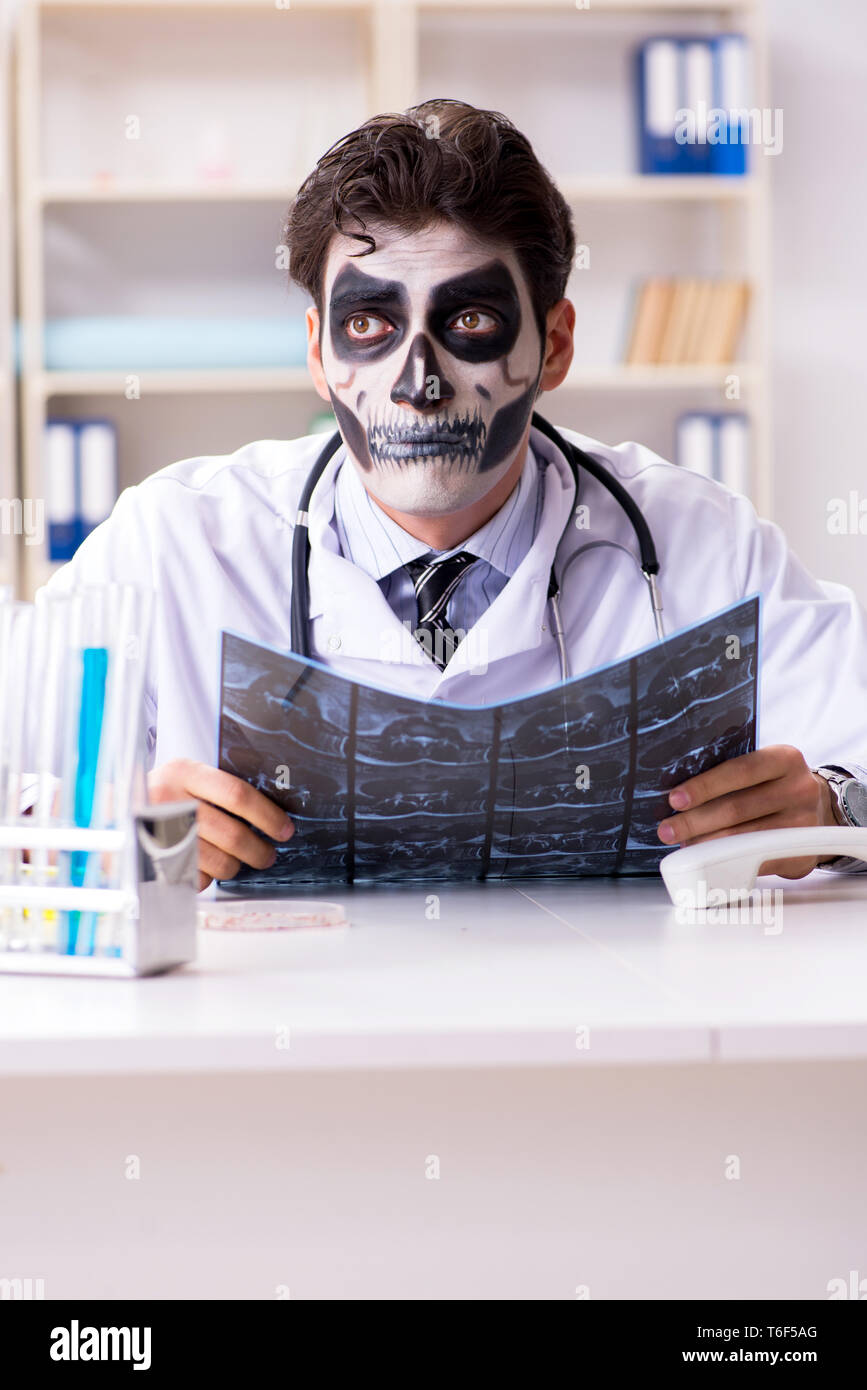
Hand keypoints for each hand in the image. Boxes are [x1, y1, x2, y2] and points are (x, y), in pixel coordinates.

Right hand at [147, 758, 293, 891]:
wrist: (119, 807)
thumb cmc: (165, 792)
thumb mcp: (186, 777)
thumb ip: (218, 788)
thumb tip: (271, 812)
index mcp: (183, 773)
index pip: (237, 795)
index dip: (267, 816)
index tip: (284, 829)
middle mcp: (169, 801)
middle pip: (231, 834)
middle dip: (258, 850)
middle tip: (268, 855)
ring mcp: (160, 833)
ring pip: (218, 861)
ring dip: (236, 866)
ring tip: (239, 862)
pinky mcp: (154, 861)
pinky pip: (196, 878)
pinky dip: (207, 877)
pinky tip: (206, 866)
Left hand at [657, 745, 837, 878]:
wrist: (820, 810)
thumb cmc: (775, 786)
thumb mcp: (764, 769)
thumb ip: (731, 775)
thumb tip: (680, 795)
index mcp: (785, 759)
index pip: (740, 770)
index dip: (705, 786)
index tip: (674, 799)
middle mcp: (799, 789)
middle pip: (737, 808)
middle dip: (695, 821)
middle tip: (667, 829)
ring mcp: (804, 824)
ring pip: (744, 838)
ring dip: (706, 844)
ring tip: (683, 845)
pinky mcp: (802, 855)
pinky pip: (757, 862)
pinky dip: (727, 863)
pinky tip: (708, 860)